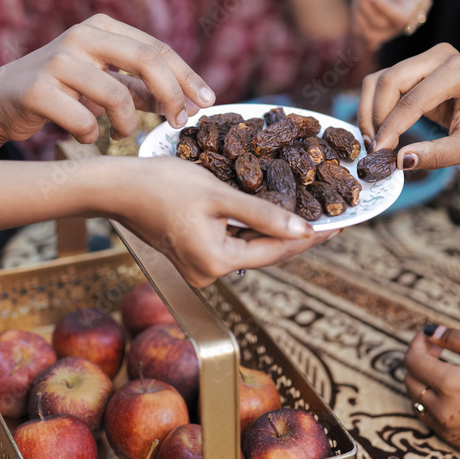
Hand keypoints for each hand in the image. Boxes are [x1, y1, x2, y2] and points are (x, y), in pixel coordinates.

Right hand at [0, 14, 215, 158]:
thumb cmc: (60, 92)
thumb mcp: (102, 83)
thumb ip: (140, 88)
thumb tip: (187, 102)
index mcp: (101, 28)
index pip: (157, 49)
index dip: (187, 77)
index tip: (207, 103)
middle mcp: (81, 36)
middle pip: (147, 60)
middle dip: (172, 96)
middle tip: (178, 122)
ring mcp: (57, 61)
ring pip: (117, 96)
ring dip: (128, 123)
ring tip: (120, 132)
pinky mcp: (37, 89)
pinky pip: (85, 121)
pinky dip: (92, 134)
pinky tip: (85, 134)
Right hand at [111, 157, 337, 286]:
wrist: (116, 187)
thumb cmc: (162, 185)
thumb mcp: (218, 194)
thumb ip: (263, 213)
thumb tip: (305, 229)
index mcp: (216, 263)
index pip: (277, 251)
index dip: (312, 235)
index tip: (342, 222)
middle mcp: (208, 273)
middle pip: (265, 252)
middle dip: (298, 232)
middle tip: (333, 213)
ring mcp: (199, 266)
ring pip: (249, 246)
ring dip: (276, 228)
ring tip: (311, 208)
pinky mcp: (192, 254)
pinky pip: (232, 242)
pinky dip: (252, 226)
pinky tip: (272, 209)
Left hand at [351, 0, 448, 51]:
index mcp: (419, 4)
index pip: (402, 18)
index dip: (383, 7)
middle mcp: (406, 20)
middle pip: (380, 24)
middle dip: (364, 2)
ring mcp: (390, 26)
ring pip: (367, 32)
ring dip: (357, 9)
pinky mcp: (374, 26)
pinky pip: (359, 32)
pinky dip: (353, 15)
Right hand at [357, 43, 459, 169]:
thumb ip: (437, 155)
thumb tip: (400, 160)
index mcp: (458, 71)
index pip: (413, 99)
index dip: (391, 128)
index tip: (380, 154)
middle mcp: (438, 56)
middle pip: (389, 82)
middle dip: (377, 117)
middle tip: (376, 149)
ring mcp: (424, 58)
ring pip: (379, 80)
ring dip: (370, 112)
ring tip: (375, 141)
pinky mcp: (412, 67)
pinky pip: (381, 83)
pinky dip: (374, 107)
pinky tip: (380, 131)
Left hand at [403, 326, 459, 458]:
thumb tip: (431, 331)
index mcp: (452, 386)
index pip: (412, 360)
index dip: (416, 343)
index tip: (429, 336)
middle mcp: (443, 411)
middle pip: (410, 380)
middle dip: (419, 360)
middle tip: (439, 350)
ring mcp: (448, 430)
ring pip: (417, 401)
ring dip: (423, 381)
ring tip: (446, 368)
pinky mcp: (456, 443)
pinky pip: (429, 419)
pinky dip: (432, 402)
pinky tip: (454, 393)